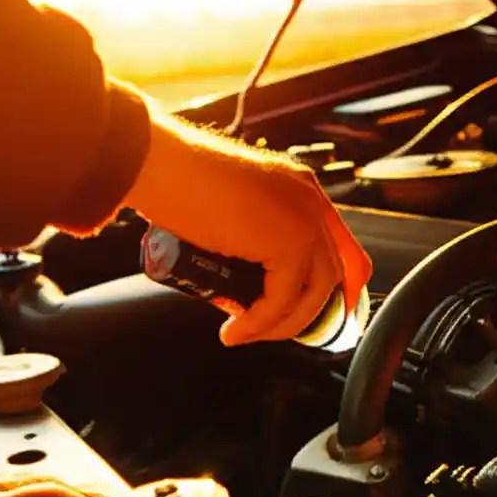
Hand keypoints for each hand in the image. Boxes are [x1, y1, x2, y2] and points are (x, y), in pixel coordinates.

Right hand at [124, 110, 371, 345]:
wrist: (159, 163)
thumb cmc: (176, 178)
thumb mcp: (229, 204)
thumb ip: (247, 231)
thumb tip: (241, 274)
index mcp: (300, 188)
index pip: (337, 244)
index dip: (335, 284)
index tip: (314, 311)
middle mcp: (311, 201)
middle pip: (336, 272)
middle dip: (312, 311)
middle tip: (276, 330)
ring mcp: (305, 221)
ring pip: (315, 292)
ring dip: (283, 324)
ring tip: (247, 334)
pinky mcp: (289, 243)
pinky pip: (282, 300)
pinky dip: (259, 323)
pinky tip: (234, 330)